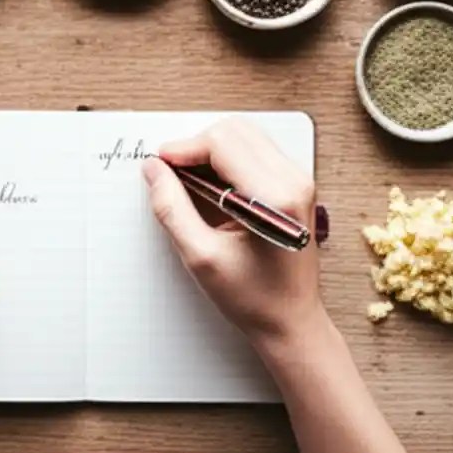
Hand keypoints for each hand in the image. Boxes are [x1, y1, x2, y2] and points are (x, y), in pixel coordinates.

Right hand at [141, 118, 322, 354]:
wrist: (291, 321)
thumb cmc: (255, 298)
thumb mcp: (201, 257)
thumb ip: (172, 208)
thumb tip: (153, 170)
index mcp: (274, 198)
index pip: (221, 142)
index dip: (182, 148)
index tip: (159, 165)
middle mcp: (293, 182)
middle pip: (234, 130)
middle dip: (196, 146)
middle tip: (172, 174)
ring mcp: (298, 181)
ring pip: (245, 135)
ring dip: (211, 150)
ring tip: (190, 182)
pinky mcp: (296, 186)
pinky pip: (257, 151)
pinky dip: (228, 159)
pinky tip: (212, 187)